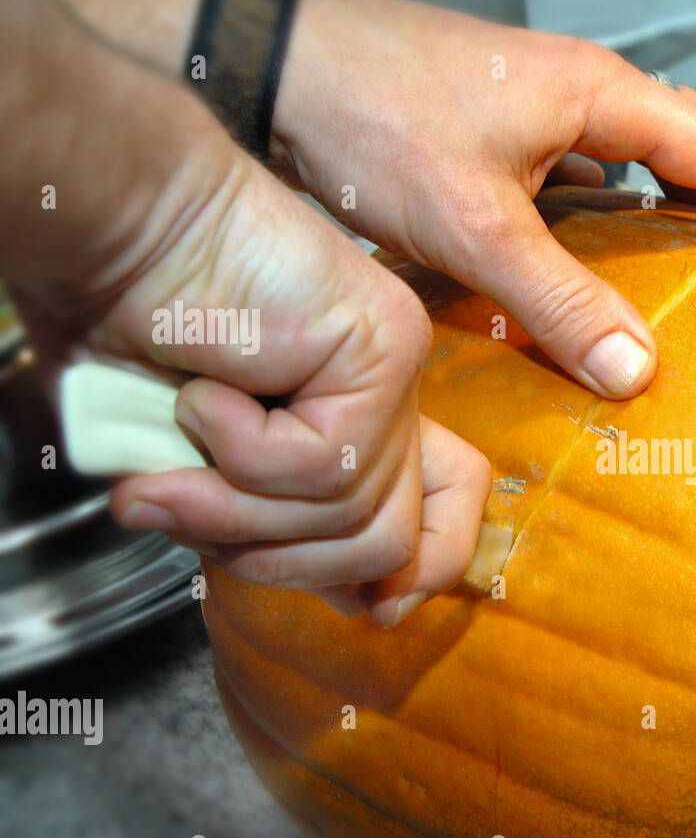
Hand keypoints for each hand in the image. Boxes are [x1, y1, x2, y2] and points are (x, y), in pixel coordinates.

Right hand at [3, 0, 486, 624]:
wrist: (114, 228)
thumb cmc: (134, 335)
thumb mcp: (201, 468)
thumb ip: (271, 528)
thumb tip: (356, 603)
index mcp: (360, 423)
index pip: (440, 521)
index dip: (406, 578)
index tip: (360, 609)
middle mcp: (390, 399)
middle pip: (392, 542)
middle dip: (281, 559)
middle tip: (187, 512)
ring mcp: (393, 371)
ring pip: (357, 518)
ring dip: (240, 511)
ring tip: (176, 453)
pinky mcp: (381, 349)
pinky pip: (326, 467)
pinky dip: (240, 452)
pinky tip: (205, 391)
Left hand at [269, 0, 695, 399]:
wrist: (269, 68)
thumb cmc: (369, 121)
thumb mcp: (475, 225)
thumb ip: (559, 300)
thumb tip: (639, 370)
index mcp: (592, 94)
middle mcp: (573, 91)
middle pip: (684, 139)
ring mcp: (531, 107)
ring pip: (630, 154)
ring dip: (673, 200)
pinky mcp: (492, 130)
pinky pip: (578, 169)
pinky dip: (608, 208)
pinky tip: (598, 248)